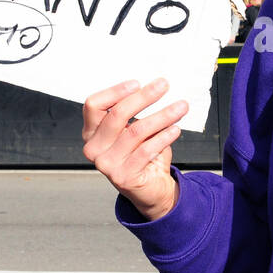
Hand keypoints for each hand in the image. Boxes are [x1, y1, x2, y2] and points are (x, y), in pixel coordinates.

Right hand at [82, 79, 187, 221]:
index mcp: (91, 132)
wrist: (150, 189)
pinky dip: (163, 138)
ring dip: (162, 116)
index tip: (137, 83)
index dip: (114, 91)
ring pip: (136, 131)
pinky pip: (147, 150)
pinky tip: (175, 129)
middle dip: (144, 97)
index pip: (93, 105)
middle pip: (117, 114)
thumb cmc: (142, 154)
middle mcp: (93, 148)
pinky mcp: (123, 177)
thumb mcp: (133, 130)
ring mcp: (106, 164)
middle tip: (164, 85)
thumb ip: (135, 112)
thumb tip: (155, 86)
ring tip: (180, 107)